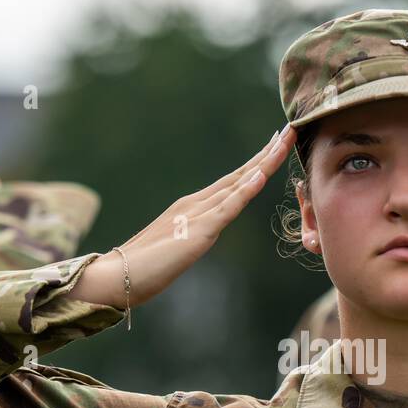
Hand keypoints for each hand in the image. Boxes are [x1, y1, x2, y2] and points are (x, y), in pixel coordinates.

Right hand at [72, 124, 295, 309]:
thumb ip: (191, 236)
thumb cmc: (144, 267)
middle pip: (240, 175)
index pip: (233, 182)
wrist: (117, 276)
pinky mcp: (198, 232)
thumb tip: (201, 235)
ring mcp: (197, 215)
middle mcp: (196, 204)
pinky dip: (246, 191)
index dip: (256, 163)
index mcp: (192, 207)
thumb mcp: (177, 247)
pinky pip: (227, 208)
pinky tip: (260, 175)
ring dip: (264, 163)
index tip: (276, 145)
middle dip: (266, 153)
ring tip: (284, 142)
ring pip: (239, 184)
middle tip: (289, 131)